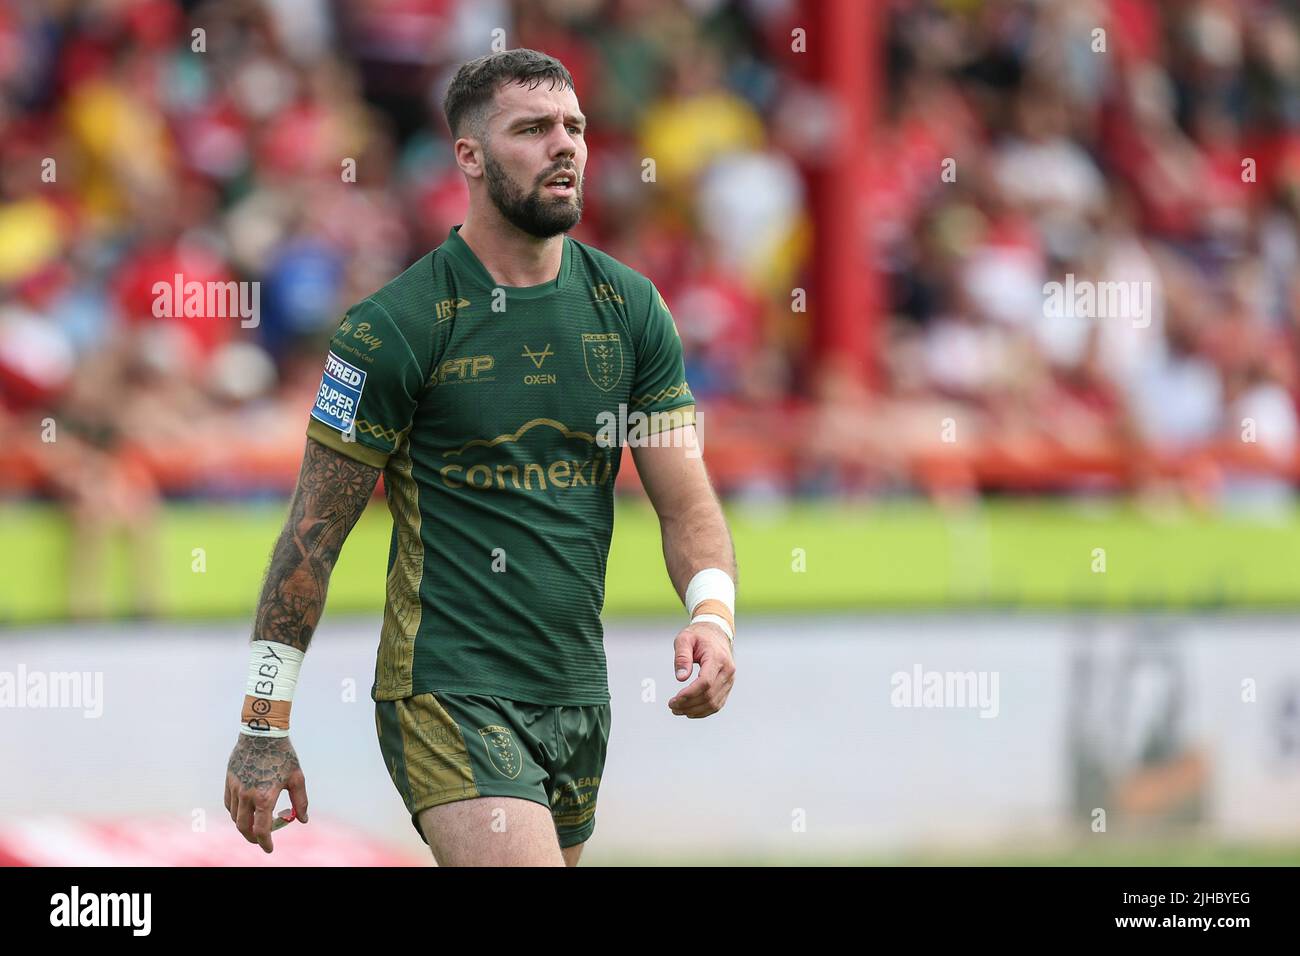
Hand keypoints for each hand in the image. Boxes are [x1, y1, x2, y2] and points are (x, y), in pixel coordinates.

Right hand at [224, 734, 308, 852]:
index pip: (261, 830)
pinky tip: (244, 811)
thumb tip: (302, 819)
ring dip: (244, 825)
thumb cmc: (283, 755)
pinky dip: (235, 812)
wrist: (263, 732)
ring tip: (254, 825)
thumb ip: (300, 801)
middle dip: (252, 838)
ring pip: (235, 816)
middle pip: (244, 827)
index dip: (265, 843)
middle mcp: (247, 795)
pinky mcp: (229, 780)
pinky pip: (229, 803)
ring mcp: (235, 787)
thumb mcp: (297, 778)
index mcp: (264, 797)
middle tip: (260, 840)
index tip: (269, 848)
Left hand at [668, 621, 734, 717]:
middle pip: (709, 695)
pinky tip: (689, 711)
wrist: (716, 633)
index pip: (705, 682)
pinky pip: (717, 704)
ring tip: (677, 709)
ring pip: (714, 704)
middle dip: (688, 704)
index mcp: (717, 657)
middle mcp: (728, 671)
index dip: (689, 694)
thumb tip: (681, 678)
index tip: (674, 699)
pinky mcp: (728, 686)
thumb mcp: (685, 639)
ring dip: (694, 711)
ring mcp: (730, 680)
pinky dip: (703, 711)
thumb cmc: (698, 636)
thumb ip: (682, 656)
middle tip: (671, 706)